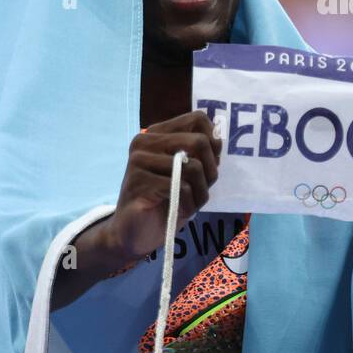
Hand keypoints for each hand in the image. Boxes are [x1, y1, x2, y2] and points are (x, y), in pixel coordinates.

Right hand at [105, 110, 221, 263]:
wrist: (133, 233)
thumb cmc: (165, 200)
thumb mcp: (188, 172)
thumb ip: (201, 153)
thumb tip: (218, 138)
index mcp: (156, 134)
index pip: (198, 119)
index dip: (213, 142)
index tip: (209, 164)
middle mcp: (144, 141)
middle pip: (199, 142)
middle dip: (210, 171)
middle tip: (202, 189)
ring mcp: (138, 160)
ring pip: (194, 167)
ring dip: (200, 192)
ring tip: (189, 202)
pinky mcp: (138, 182)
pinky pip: (182, 188)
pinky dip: (189, 204)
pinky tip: (178, 211)